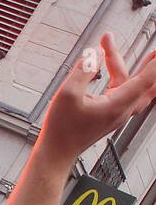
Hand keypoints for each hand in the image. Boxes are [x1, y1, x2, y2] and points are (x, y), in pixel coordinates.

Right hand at [40, 32, 155, 163]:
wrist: (57, 152)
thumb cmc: (62, 129)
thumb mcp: (68, 93)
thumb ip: (84, 70)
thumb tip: (95, 54)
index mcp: (116, 105)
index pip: (144, 80)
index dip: (153, 64)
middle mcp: (120, 111)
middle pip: (143, 84)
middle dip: (149, 65)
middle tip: (155, 52)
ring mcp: (116, 115)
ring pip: (136, 90)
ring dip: (142, 73)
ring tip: (149, 59)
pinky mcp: (109, 116)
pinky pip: (126, 95)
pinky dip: (129, 81)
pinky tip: (124, 76)